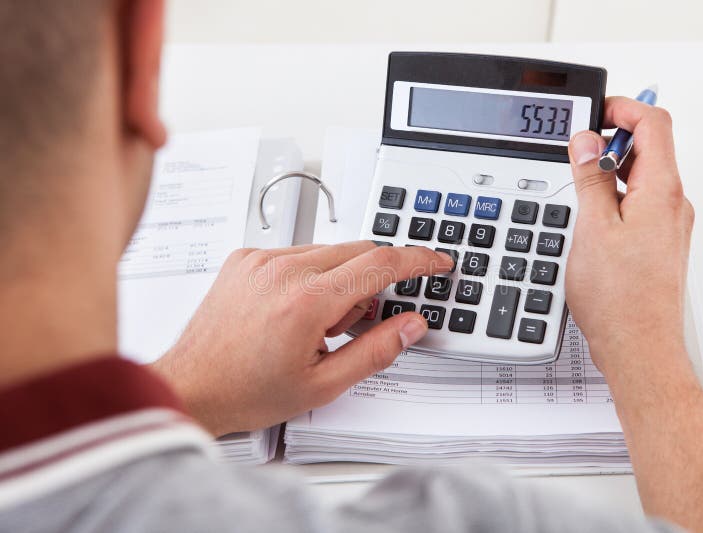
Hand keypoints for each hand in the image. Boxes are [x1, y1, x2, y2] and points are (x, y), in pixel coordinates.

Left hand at [150, 241, 453, 435]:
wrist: (191, 385)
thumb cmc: (246, 390)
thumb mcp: (324, 385)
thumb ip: (376, 351)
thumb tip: (411, 326)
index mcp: (306, 301)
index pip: (380, 264)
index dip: (418, 260)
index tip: (435, 261)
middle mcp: (282, 270)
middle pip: (357, 252)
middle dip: (370, 283)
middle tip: (348, 325)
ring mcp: (260, 260)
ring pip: (328, 252)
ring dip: (337, 281)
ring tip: (312, 325)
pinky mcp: (246, 258)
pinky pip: (297, 252)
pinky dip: (309, 275)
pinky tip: (291, 311)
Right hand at [565, 97, 694, 375]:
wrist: (637, 346)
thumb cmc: (620, 299)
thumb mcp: (591, 229)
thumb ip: (590, 179)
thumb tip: (587, 143)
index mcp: (661, 192)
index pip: (654, 124)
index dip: (623, 109)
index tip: (594, 112)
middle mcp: (672, 205)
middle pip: (649, 149)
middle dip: (610, 144)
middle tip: (577, 154)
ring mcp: (668, 225)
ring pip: (640, 179)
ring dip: (609, 175)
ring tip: (577, 194)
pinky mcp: (657, 243)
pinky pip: (638, 205)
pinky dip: (613, 200)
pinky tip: (589, 221)